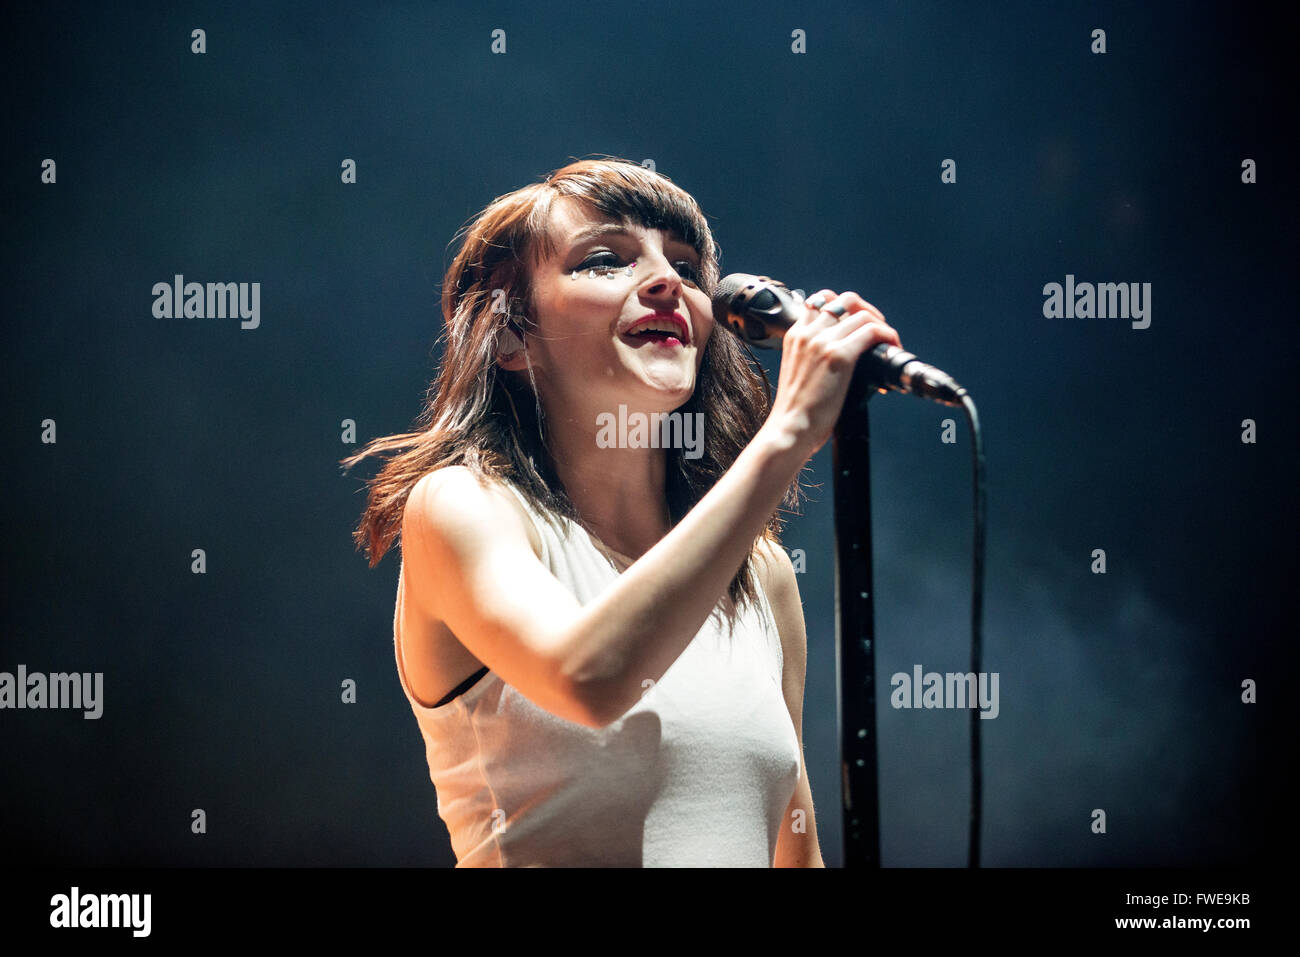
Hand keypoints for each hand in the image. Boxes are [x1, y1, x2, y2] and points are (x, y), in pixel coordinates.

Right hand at [762, 289, 902, 459]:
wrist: (790, 429)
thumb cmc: (796, 411)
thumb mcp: (798, 373)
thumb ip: (813, 357)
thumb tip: (844, 357)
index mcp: (795, 336)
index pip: (821, 301)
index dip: (846, 308)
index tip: (858, 324)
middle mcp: (808, 334)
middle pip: (844, 300)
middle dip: (867, 310)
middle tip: (877, 330)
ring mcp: (822, 343)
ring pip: (862, 314)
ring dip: (881, 325)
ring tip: (888, 343)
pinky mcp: (838, 357)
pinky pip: (872, 331)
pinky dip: (887, 335)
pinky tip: (891, 347)